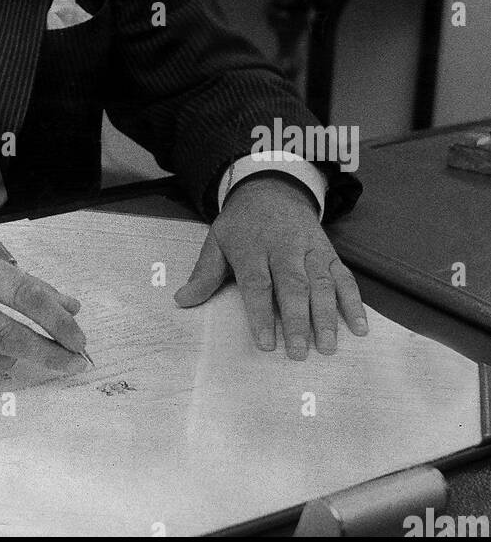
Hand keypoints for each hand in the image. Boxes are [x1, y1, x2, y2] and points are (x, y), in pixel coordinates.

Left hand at [174, 176, 367, 358]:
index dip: (262, 313)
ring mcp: (310, 249)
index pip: (257, 282)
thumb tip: (182, 300)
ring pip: (321, 282)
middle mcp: (283, 247)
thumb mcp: (217, 240)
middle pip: (293, 284)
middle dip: (298, 320)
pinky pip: (344, 276)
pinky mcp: (328, 251)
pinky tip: (359, 327)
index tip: (266, 343)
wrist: (272, 188)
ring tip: (328, 346)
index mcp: (252, 246)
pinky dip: (354, 301)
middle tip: (300, 353)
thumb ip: (204, 273)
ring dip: (327, 315)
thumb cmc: (242, 224)